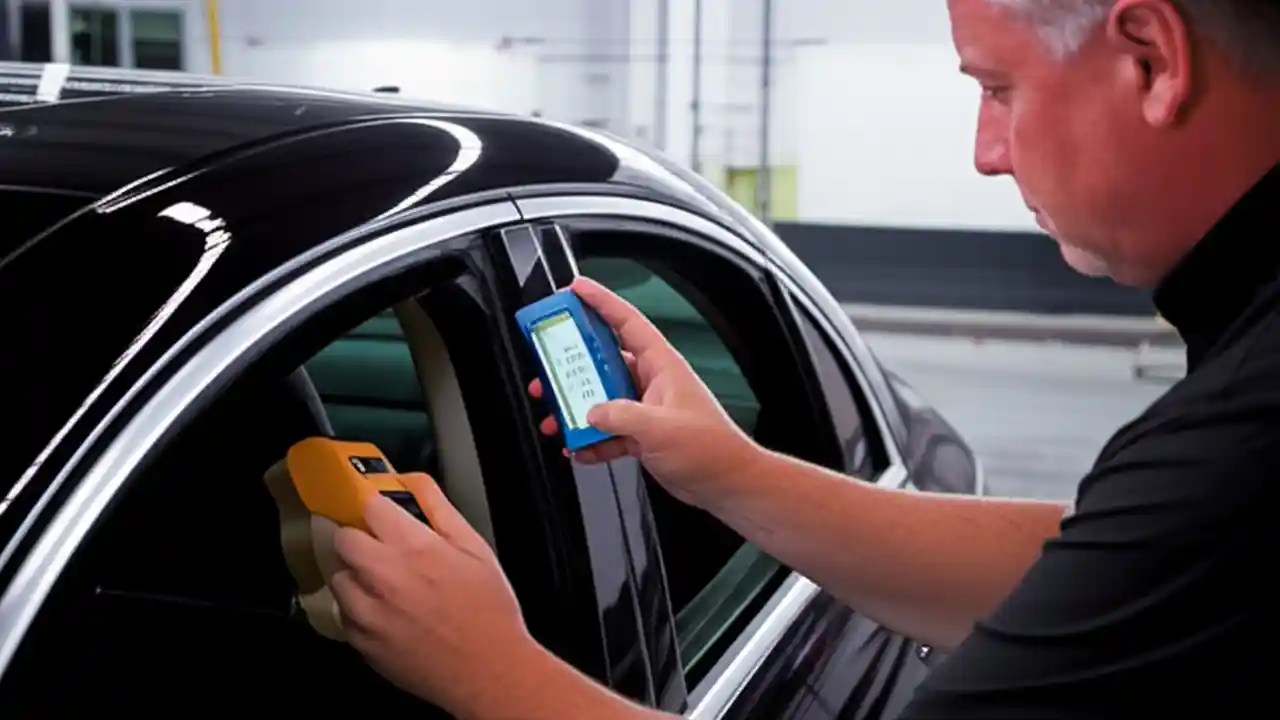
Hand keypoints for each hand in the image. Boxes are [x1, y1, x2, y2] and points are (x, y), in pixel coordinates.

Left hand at [330, 473, 536, 717]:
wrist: (489, 672)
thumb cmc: (488, 610)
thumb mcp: (475, 547)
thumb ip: (438, 508)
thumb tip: (412, 480)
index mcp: (412, 547)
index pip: (366, 505)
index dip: (374, 505)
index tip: (380, 511)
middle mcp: (381, 576)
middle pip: (342, 538)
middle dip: (360, 537)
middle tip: (382, 547)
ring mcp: (366, 612)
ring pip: (339, 576)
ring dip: (357, 575)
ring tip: (387, 585)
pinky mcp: (360, 642)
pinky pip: (344, 613)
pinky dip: (359, 609)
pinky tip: (388, 613)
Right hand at [530, 276, 760, 509]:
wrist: (726, 483)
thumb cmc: (710, 449)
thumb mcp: (659, 427)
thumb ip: (619, 416)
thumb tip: (591, 412)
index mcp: (661, 366)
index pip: (626, 322)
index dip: (601, 302)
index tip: (575, 290)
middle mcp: (651, 382)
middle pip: (604, 361)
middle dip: (573, 364)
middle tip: (547, 366)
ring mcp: (646, 408)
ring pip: (601, 399)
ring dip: (577, 408)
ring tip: (554, 416)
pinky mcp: (642, 435)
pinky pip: (608, 430)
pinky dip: (592, 439)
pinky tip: (579, 449)